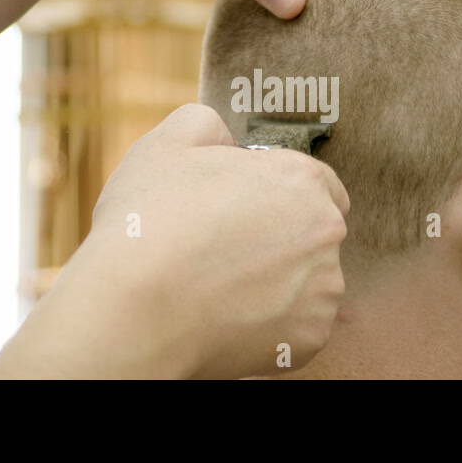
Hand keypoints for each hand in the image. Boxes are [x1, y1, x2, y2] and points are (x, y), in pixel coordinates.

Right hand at [0, 104, 349, 378]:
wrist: (135, 311)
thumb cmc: (148, 223)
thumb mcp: (166, 144)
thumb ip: (207, 125)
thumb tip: (224, 140)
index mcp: (302, 179)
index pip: (317, 184)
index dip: (277, 196)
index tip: (243, 213)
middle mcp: (326, 231)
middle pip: (313, 235)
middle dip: (279, 240)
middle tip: (224, 252)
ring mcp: (323, 288)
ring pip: (307, 284)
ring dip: (277, 285)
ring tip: (220, 288)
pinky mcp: (310, 338)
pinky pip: (296, 328)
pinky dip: (269, 326)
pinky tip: (227, 318)